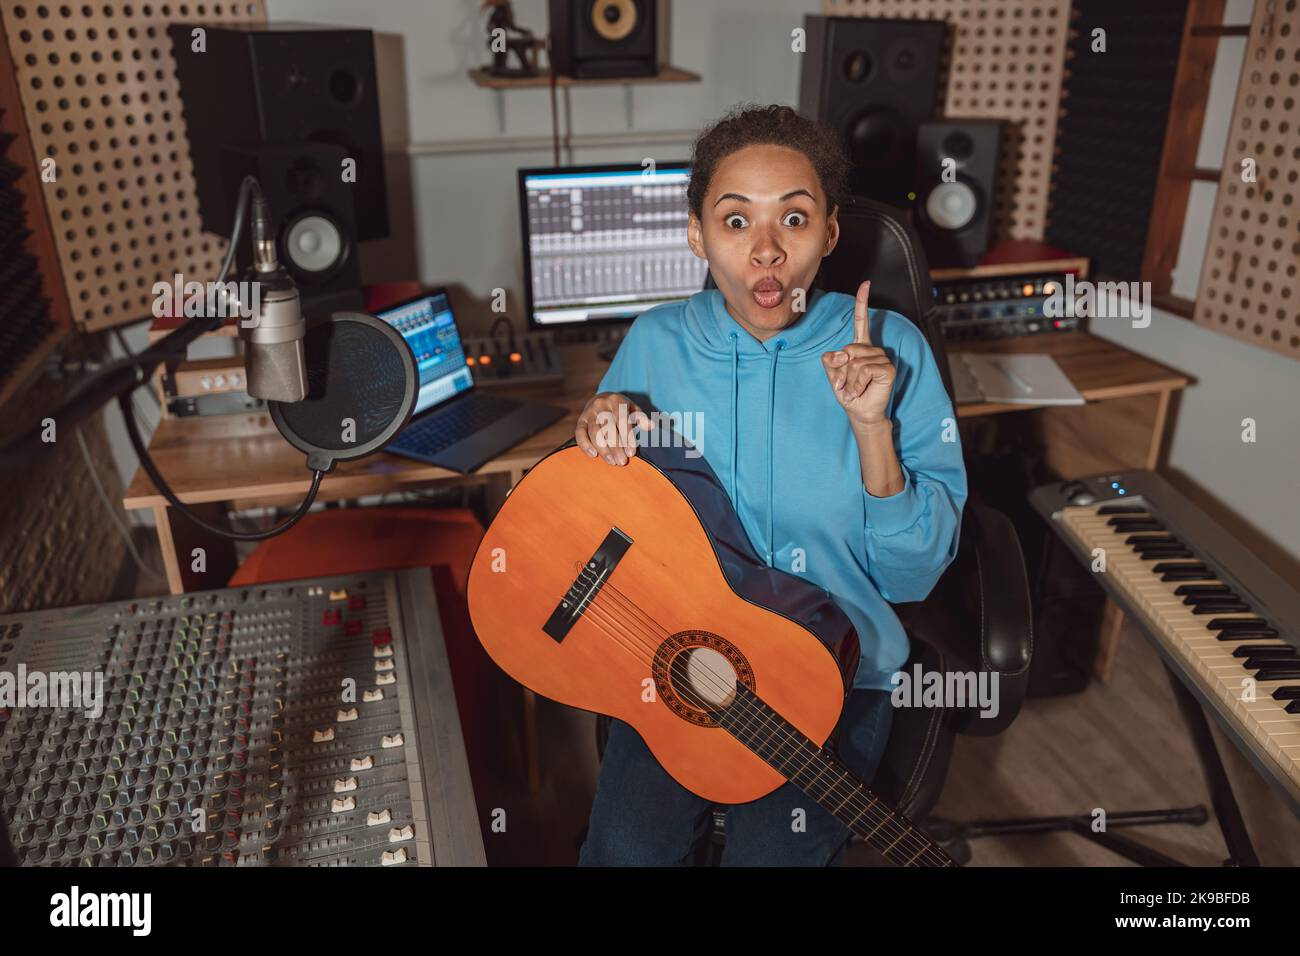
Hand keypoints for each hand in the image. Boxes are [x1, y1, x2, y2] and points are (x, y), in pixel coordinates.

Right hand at [574, 392, 649, 465]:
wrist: (602, 399)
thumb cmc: (622, 409)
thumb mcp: (633, 409)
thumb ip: (641, 418)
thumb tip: (651, 426)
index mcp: (616, 400)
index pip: (622, 419)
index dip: (627, 437)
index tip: (632, 453)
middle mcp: (601, 404)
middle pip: (607, 427)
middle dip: (615, 447)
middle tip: (622, 462)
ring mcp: (589, 412)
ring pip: (594, 432)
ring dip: (603, 449)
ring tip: (612, 462)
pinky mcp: (580, 420)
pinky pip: (580, 433)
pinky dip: (585, 445)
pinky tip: (593, 455)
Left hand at [821, 280, 895, 426]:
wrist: (859, 412)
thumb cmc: (848, 393)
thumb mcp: (833, 375)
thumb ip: (831, 361)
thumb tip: (839, 354)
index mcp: (860, 346)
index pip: (861, 321)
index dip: (862, 302)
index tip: (866, 283)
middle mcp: (873, 349)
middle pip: (848, 349)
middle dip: (841, 370)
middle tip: (844, 385)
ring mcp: (882, 358)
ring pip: (855, 361)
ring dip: (849, 379)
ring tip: (853, 389)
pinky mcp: (888, 369)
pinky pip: (864, 369)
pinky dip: (857, 383)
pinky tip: (861, 390)